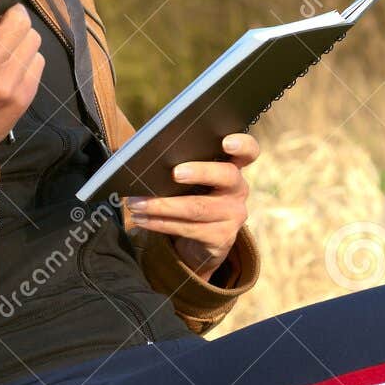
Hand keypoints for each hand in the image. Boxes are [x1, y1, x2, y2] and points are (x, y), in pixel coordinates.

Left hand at [123, 132, 259, 279]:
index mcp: (232, 166)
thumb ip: (178, 163)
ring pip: (197, 208)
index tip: (226, 142)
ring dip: (162, 205)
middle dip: (199, 172)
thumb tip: (138, 152)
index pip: (248, 152)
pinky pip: (187, 228)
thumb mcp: (188, 181)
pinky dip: (159, 223)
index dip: (242, 145)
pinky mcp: (221, 238)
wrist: (197, 243)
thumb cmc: (188, 197)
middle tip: (175, 173)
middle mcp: (238, 189)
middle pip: (226, 175)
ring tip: (136, 203)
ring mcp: (233, 215)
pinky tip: (141, 219)